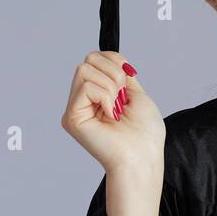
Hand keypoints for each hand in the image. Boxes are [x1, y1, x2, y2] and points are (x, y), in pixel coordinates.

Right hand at [61, 51, 164, 177]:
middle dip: (114, 73)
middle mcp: (82, 102)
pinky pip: (86, 86)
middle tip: (123, 98)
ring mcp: (75, 109)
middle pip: (89, 60)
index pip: (96, 59)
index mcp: (97, 96)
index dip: (114, 60)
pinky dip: (105, 97)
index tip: (129, 76)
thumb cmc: (145, 134)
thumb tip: (113, 58)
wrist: (143, 157)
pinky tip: (110, 116)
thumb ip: (120, 75)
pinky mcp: (71, 117)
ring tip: (117, 109)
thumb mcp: (137, 94)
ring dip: (111, 86)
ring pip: (84, 69)